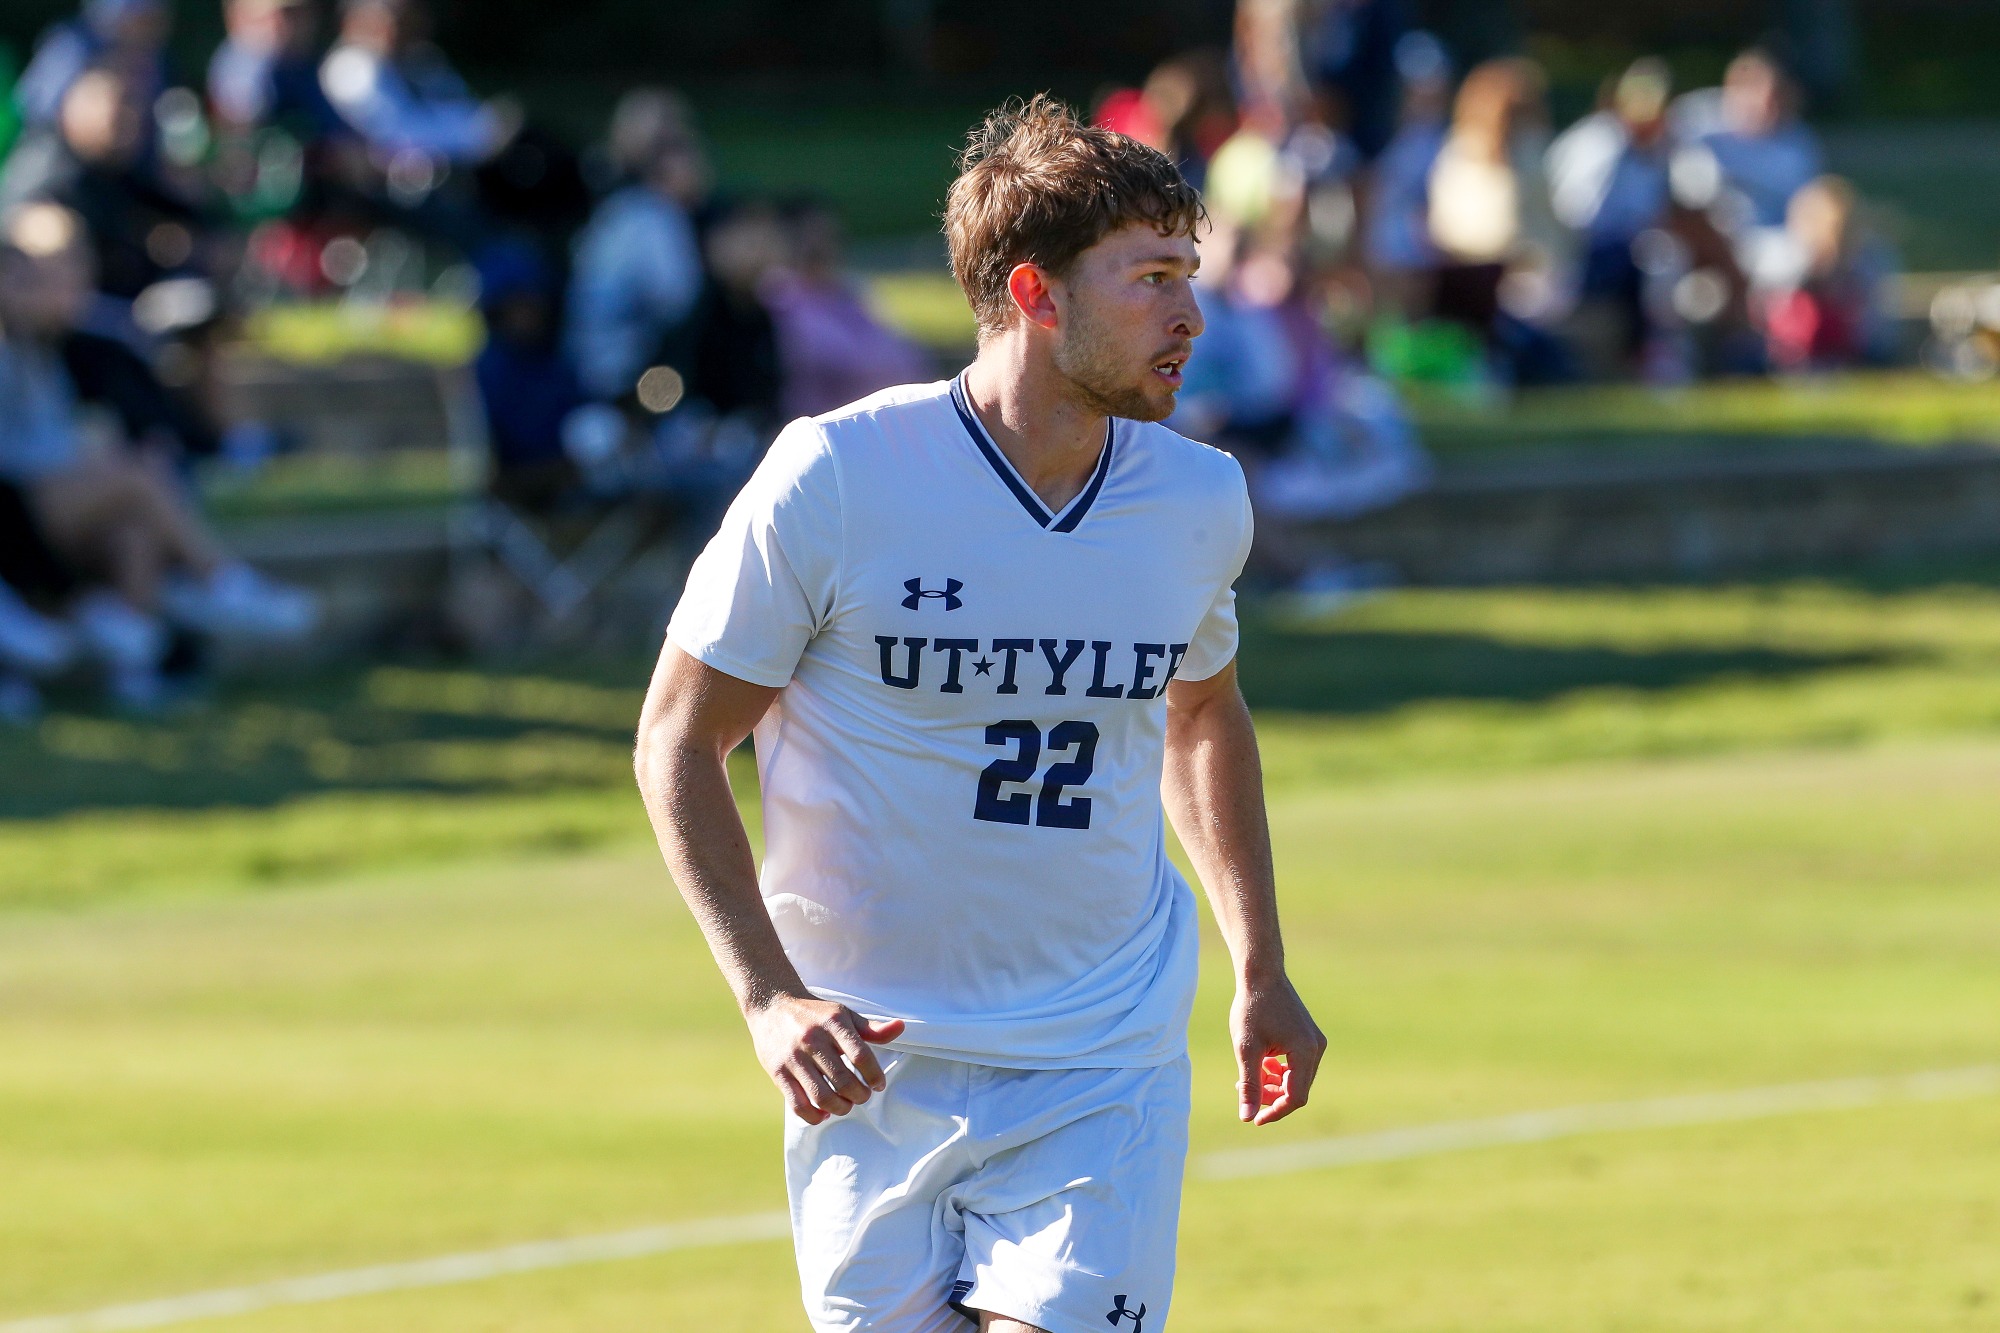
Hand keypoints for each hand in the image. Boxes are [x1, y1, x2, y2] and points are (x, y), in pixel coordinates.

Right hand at [745, 994, 903, 1124]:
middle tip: (864, 1096)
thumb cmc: (814, 1013)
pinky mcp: (778, 1073)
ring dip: (841, 1108)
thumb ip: (870, 1027)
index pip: (861, 1056)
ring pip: (822, 1096)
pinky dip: (815, 1116)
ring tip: (847, 1105)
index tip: (878, 1084)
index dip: (874, 1075)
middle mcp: (812, 1040)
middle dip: (860, 1095)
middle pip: (843, 1080)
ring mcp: (793, 1058)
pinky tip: (825, 1113)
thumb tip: (900, 1028)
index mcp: (832, 1022)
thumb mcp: (842, 1014)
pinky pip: (798, 1105)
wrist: (770, 1006)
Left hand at [1231, 973, 1325, 1125]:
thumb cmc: (1252, 1008)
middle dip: (1272, 1096)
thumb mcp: (1246, 1048)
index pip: (1296, 1097)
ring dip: (1274, 1084)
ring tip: (1247, 1077)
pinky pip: (1297, 1064)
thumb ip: (1249, 1084)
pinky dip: (1280, 1070)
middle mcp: (1316, 1048)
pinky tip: (1261, 1065)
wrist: (1261, 975)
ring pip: (1297, 1078)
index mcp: (1305, 1051)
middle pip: (1298, 1089)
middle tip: (1244, 1090)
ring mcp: (1315, 1041)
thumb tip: (1247, 1117)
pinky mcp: (1309, 1036)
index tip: (1255, 1119)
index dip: (1275, 1111)